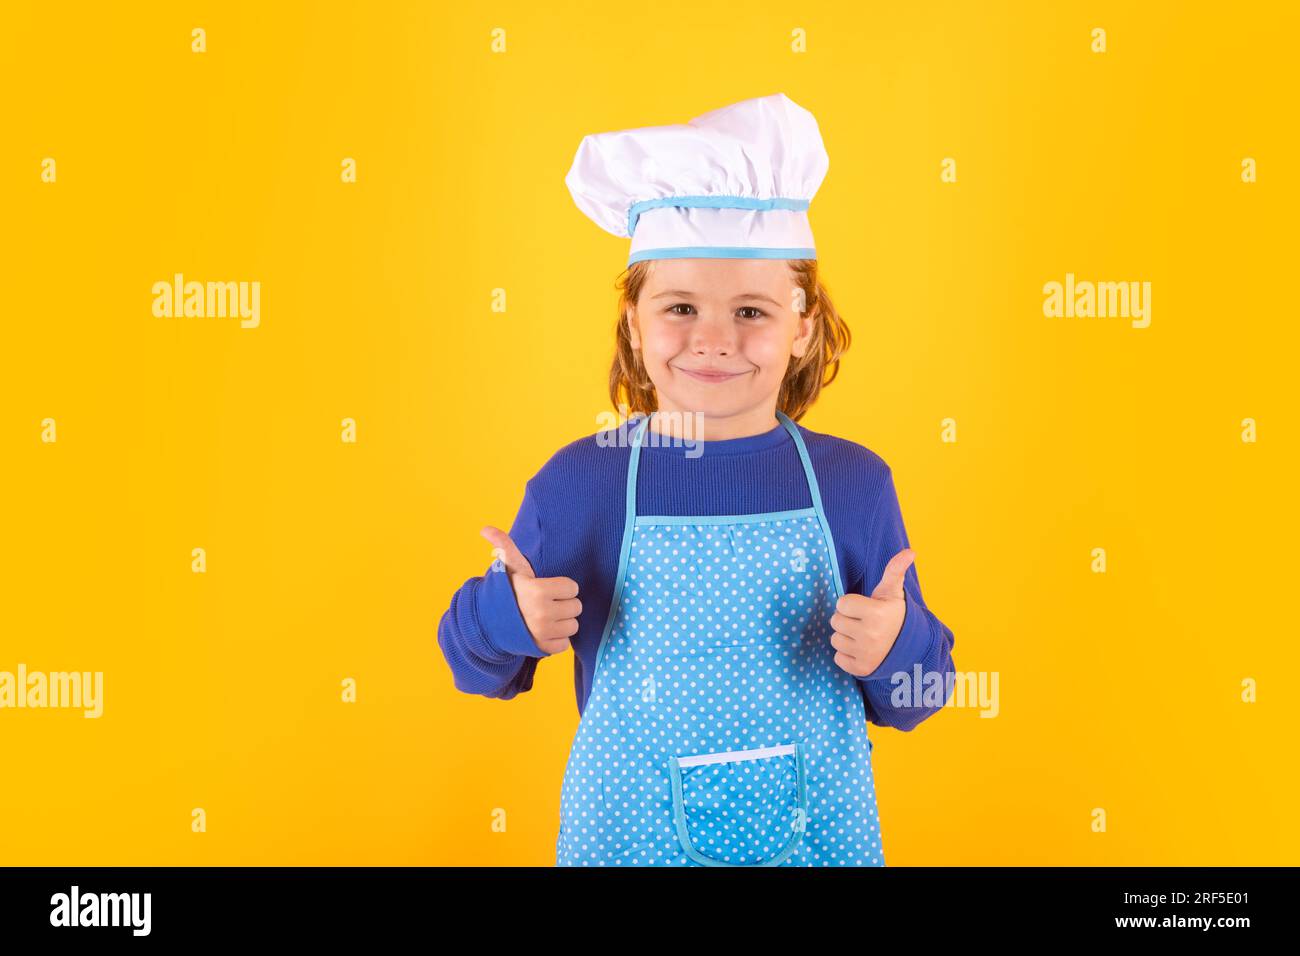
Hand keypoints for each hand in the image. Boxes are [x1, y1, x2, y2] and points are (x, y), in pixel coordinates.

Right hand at [480, 525, 579, 654]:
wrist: (490, 623)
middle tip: (547, 603)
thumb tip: (485, 528)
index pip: (573, 588)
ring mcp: (542, 633)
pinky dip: (557, 639)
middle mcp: (541, 613)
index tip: (548, 588)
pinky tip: (545, 631)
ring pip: (573, 626)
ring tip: (546, 617)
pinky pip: (565, 644)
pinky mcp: (542, 649)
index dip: (562, 587)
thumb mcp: (509, 568)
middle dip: (564, 604)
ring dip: (562, 622)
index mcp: (538, 590)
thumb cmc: (507, 592)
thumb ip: (503, 545)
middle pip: (576, 607)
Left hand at [828, 548, 915, 676]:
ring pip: (835, 640)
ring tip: (863, 636)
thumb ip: (895, 570)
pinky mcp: (861, 669)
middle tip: (864, 622)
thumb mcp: (892, 592)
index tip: (865, 608)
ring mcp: (866, 654)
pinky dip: (846, 655)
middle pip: (835, 621)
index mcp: (876, 613)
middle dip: (847, 620)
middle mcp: (871, 635)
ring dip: (845, 637)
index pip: (840, 604)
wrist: (908, 647)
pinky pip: (837, 658)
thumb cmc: (894, 615)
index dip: (851, 604)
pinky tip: (861, 650)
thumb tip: (910, 551)